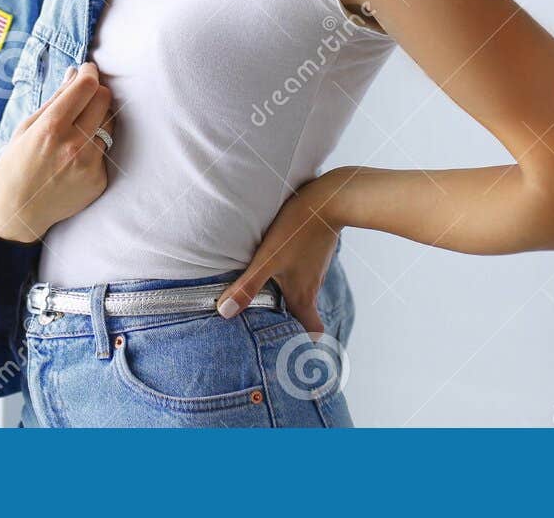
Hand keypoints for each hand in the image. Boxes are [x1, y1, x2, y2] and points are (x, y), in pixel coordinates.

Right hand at [0, 61, 113, 242]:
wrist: (18, 213)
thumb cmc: (16, 165)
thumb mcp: (26, 128)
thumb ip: (55, 99)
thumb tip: (75, 73)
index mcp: (52, 128)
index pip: (87, 86)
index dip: (89, 72)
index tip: (87, 70)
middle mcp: (74, 145)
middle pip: (105, 99)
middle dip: (96, 91)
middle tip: (84, 95)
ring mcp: (90, 165)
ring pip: (109, 123)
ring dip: (97, 118)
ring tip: (77, 128)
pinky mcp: (99, 180)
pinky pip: (105, 149)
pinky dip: (94, 146)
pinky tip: (75, 156)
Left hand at [214, 170, 346, 335]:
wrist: (329, 198)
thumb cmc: (298, 230)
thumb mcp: (267, 259)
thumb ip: (247, 286)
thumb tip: (224, 313)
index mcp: (302, 294)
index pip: (312, 331)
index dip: (306, 346)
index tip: (299, 355)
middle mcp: (311, 284)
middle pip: (305, 313)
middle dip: (293, 325)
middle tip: (277, 333)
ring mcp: (315, 266)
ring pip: (303, 290)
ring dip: (290, 299)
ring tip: (268, 300)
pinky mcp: (315, 248)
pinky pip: (303, 270)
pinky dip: (292, 276)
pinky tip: (277, 266)